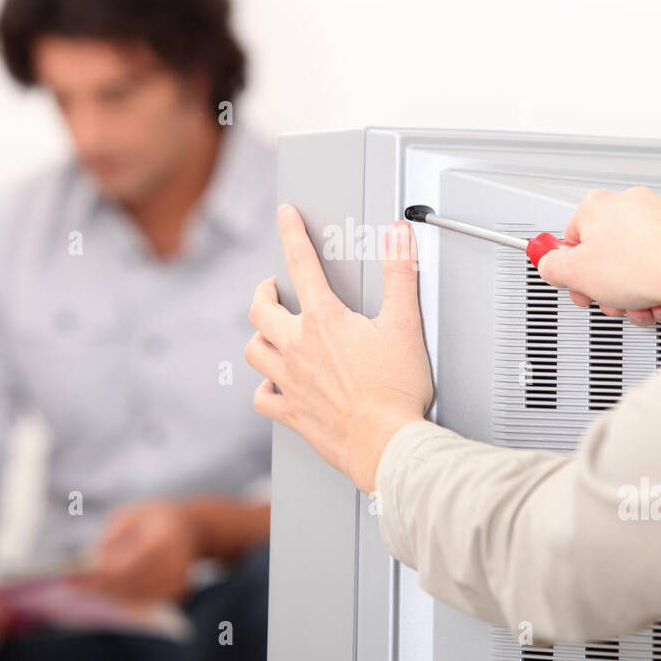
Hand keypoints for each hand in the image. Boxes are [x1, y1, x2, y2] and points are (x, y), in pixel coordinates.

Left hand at [84, 501, 198, 601]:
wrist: (193, 527)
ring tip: (85, 596)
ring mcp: (181, 579)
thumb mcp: (130, 515)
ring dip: (112, 599)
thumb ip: (110, 538)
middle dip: (102, 590)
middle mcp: (177, 561)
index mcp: (164, 537)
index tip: (73, 582)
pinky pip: (148, 603)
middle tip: (73, 593)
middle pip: (132, 586)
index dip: (100, 577)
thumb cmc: (154, 518)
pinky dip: (128, 602)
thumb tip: (91, 566)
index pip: (127, 565)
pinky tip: (109, 598)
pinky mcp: (181, 592)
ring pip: (139, 598)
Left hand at [245, 204, 432, 493]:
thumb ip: (400, 274)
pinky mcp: (292, 413)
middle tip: (272, 288)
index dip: (292, 232)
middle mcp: (298, 348)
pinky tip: (273, 386)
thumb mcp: (406, 324)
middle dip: (264, 293)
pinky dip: (264, 388)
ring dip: (260, 337)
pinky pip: (262, 398)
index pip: (302, 264)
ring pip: (254, 351)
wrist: (385, 445)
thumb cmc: (396, 392)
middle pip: (260, 310)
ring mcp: (290, 382)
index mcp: (325, 322)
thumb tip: (397, 236)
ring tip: (270, 332)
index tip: (286, 216)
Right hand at [537, 186, 660, 324]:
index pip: (571, 238)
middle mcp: (631, 204)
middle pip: (606, 253)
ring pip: (635, 263)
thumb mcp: (577, 274)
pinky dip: (658, 285)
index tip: (576, 283)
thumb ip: (552, 268)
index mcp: (598, 206)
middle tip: (610, 299)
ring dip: (634, 292)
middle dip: (607, 285)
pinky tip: (659, 300)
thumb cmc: (646, 267)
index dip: (572, 269)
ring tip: (640, 304)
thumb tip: (549, 266)